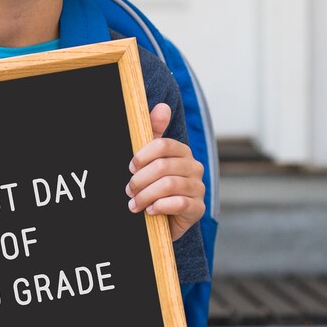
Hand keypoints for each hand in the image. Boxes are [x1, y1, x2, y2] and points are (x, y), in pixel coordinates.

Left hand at [126, 103, 205, 241]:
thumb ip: (153, 132)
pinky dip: (160, 207)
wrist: (161, 219)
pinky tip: (150, 211)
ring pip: (169, 185)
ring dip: (146, 196)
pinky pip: (179, 203)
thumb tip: (162, 106)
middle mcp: (195, 167)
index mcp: (182, 152)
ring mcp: (198, 188)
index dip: (143, 156)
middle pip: (163, 166)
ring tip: (134, 204)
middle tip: (128, 191)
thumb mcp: (149, 160)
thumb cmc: (153, 185)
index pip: (164, 145)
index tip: (130, 168)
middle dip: (140, 180)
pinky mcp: (198, 208)